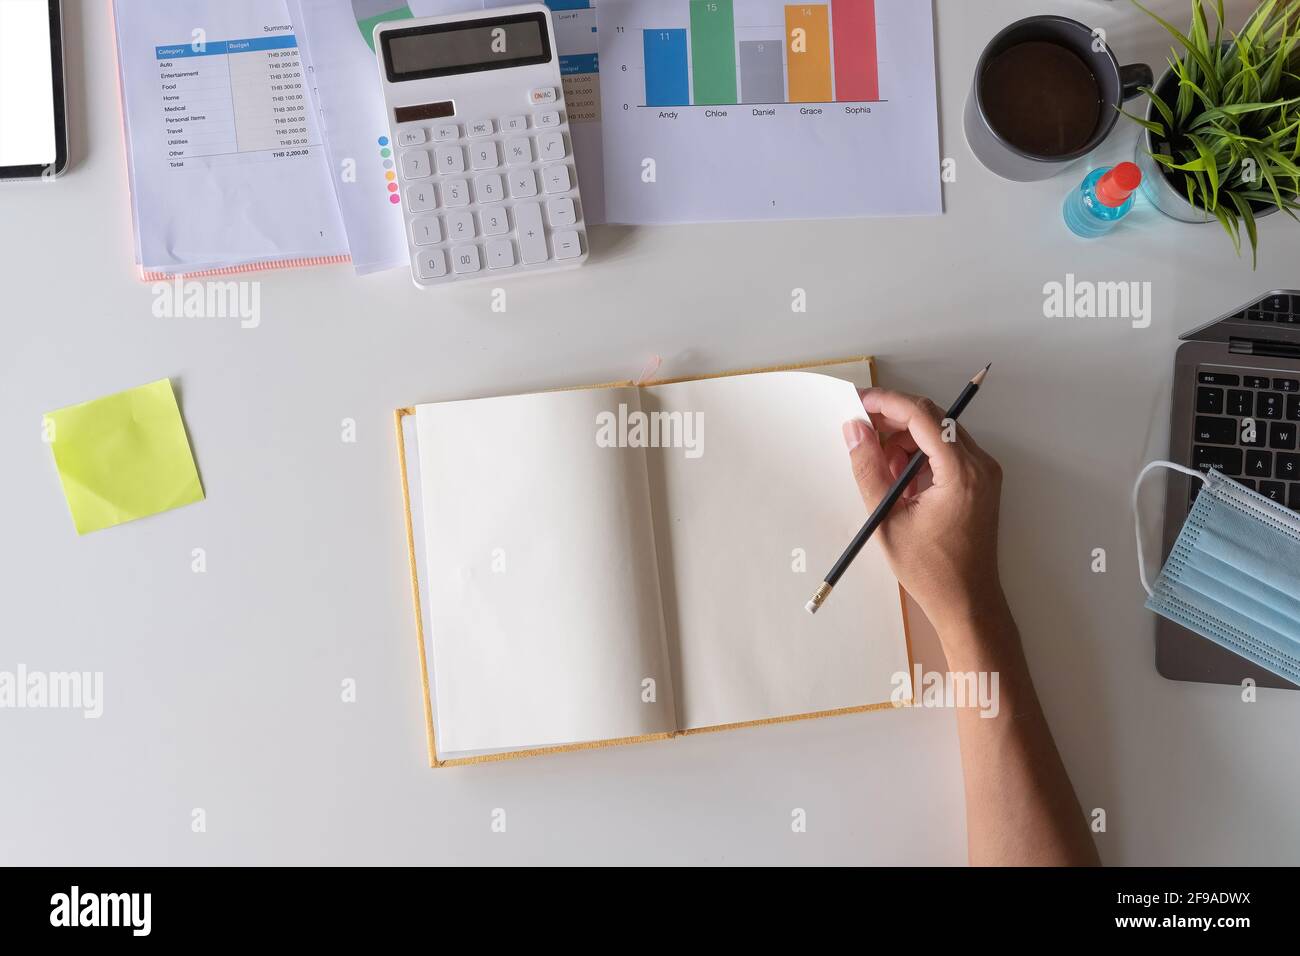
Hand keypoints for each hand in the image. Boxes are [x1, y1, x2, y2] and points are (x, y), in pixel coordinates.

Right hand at [842, 388, 1007, 639]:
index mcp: (960, 473)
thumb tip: (855, 431)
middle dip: (893, 421)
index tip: (859, 402)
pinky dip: (918, 456)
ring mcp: (983, 473)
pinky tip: (899, 482)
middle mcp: (979, 465)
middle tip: (860, 432)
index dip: (887, 402)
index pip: (923, 415)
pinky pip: (946, 452)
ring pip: (938, 433)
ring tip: (880, 470)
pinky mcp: (979, 482)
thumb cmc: (931, 570)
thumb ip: (868, 470)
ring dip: (905, 441)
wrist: (967, 601)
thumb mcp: (887, 519)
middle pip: (933, 419)